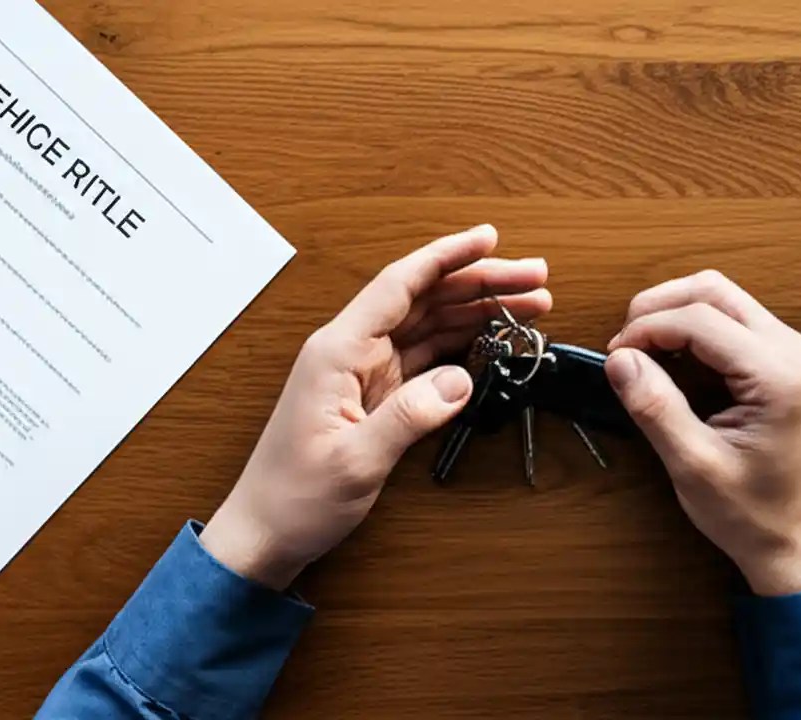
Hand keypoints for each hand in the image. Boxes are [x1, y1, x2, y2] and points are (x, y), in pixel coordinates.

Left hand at [202, 225, 550, 588]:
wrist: (265, 533)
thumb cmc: (294, 498)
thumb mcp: (355, 461)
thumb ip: (410, 417)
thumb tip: (461, 381)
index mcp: (337, 351)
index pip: (400, 285)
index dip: (448, 256)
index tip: (490, 238)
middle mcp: (350, 351)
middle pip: (424, 299)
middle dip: (480, 282)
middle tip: (535, 277)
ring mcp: (364, 372)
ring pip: (429, 325)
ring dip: (478, 311)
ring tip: (530, 305)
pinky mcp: (374, 396)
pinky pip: (425, 357)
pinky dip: (462, 345)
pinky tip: (493, 340)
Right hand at [605, 270, 800, 595]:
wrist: (793, 540)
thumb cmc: (751, 512)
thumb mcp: (693, 465)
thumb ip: (655, 407)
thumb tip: (618, 360)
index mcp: (777, 375)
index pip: (700, 319)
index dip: (647, 328)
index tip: (614, 356)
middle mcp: (791, 351)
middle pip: (713, 291)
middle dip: (658, 307)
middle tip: (623, 344)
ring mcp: (789, 352)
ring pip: (720, 298)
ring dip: (673, 312)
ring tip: (640, 349)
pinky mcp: (779, 360)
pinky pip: (729, 320)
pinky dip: (690, 327)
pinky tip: (667, 356)